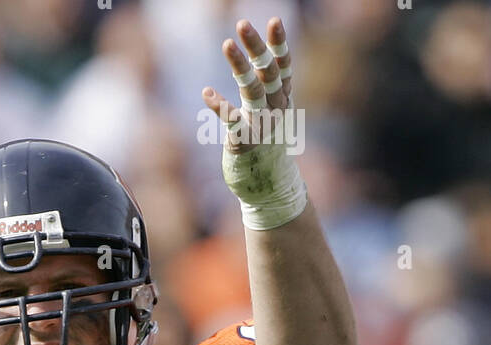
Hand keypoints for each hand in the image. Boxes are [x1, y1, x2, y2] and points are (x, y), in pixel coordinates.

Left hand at [202, 17, 293, 151]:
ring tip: (227, 43)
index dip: (280, 43)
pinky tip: (207, 92)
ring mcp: (262, 123)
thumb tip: (257, 50)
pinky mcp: (245, 140)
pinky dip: (220, 106)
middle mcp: (276, 107)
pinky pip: (233, 120)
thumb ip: (267, 81)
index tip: (275, 20)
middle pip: (269, 71)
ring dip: (240, 65)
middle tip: (243, 23)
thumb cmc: (264, 135)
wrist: (265, 177)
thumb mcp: (271, 106)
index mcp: (283, 96)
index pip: (284, 65)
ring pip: (253, 89)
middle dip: (257, 46)